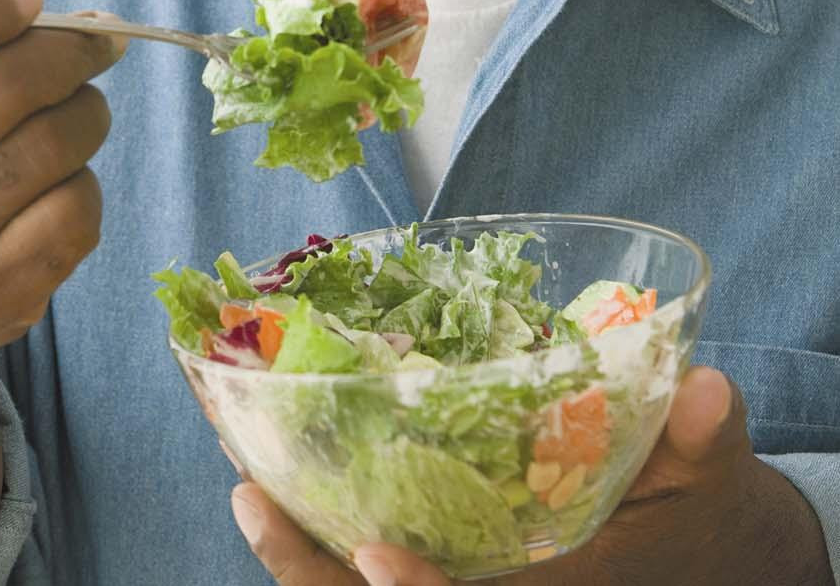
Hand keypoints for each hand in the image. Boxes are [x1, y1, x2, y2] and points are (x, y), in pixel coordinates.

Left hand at [231, 366, 832, 585]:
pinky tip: (282, 492)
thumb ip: (703, 439)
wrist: (705, 556)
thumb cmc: (700, 512)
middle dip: (318, 576)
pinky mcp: (463, 572)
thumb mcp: (710, 476)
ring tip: (248, 492)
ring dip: (304, 562)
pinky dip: (326, 546)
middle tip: (255, 505)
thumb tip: (707, 389)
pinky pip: (389, 573)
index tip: (371, 555)